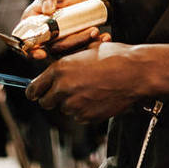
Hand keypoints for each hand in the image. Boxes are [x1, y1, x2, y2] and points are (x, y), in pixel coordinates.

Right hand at [17, 0, 109, 60]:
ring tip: (97, 31)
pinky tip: (103, 37)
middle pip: (51, 48)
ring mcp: (57, 41)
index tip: (42, 52)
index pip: (25, 40)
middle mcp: (43, 34)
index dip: (30, 50)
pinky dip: (92, 45)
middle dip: (71, 43)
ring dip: (84, 43)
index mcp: (32, 21)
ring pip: (67, 51)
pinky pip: (79, 50)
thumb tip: (46, 9)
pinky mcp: (71, 44)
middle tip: (90, 32)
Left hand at [26, 42, 143, 122]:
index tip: (38, 93)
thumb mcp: (85, 51)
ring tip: (89, 90)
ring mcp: (75, 105)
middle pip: (46, 103)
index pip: (33, 89)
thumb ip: (66, 62)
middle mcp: (63, 88)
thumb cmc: (114, 57)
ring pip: (64, 109)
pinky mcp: (87, 116)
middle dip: (53, 98)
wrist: (135, 73)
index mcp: (59, 69)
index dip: (35, 91)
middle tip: (66, 91)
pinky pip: (79, 116)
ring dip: (71, 103)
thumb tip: (54, 71)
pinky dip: (84, 110)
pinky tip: (97, 97)